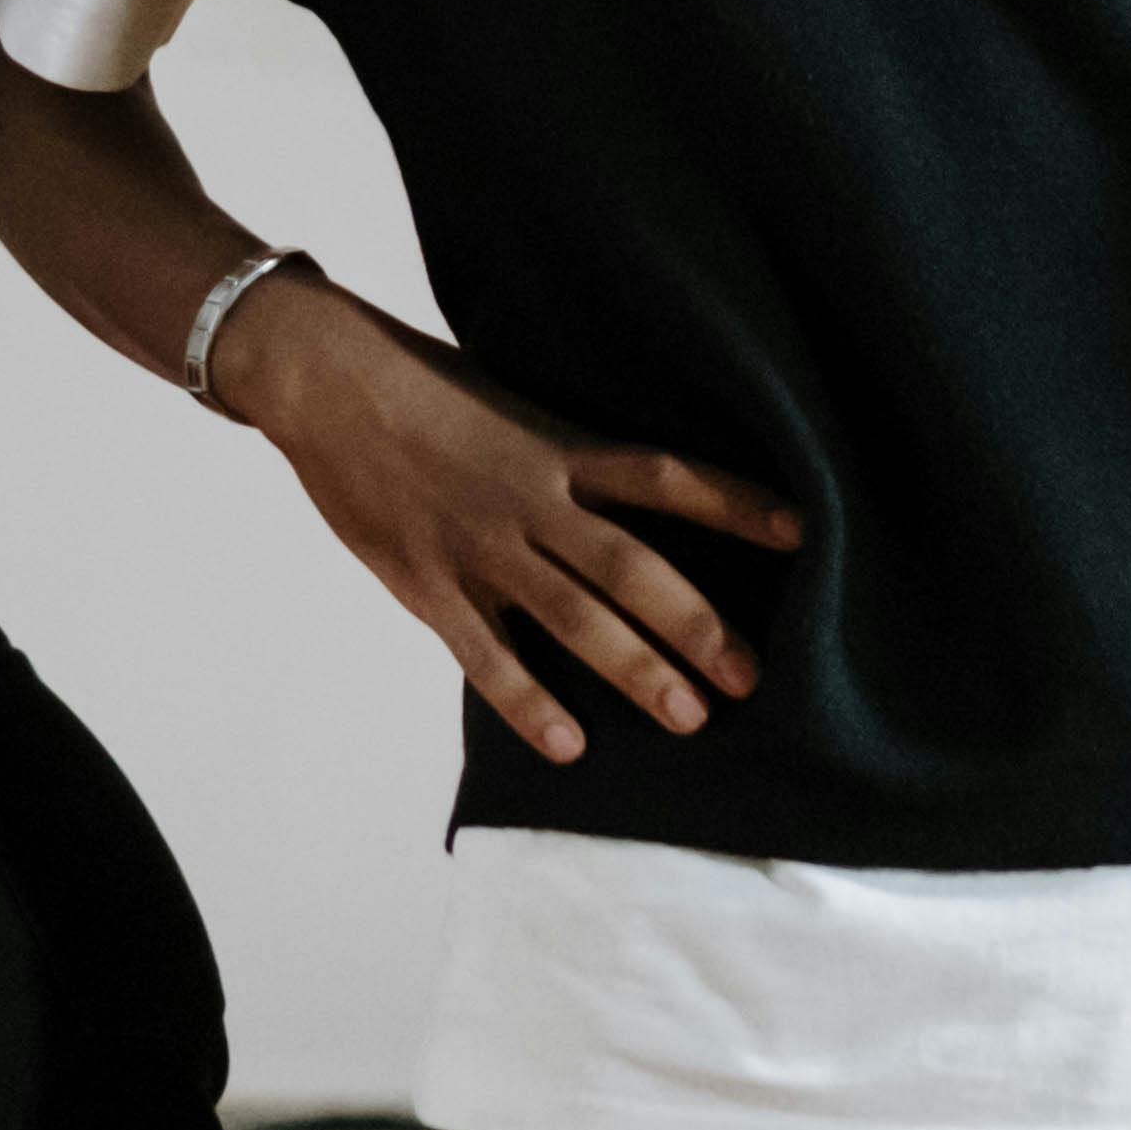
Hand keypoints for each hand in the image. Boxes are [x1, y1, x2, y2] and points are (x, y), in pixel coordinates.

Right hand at [211, 271, 791, 766]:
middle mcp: (531, 500)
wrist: (326, 384)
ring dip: (636, 670)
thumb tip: (643, 486)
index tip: (804, 532)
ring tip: (691, 718)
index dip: (737, 503)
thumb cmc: (425, 386)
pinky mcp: (428, 584)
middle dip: (698, 625)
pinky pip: (486, 656)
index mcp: (558, 446)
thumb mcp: (513, 400)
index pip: (667, 476)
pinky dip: (529, 703)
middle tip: (752, 677)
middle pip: (632, 567)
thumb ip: (571, 452)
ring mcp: (480, 547)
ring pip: (573, 620)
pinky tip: (571, 745)